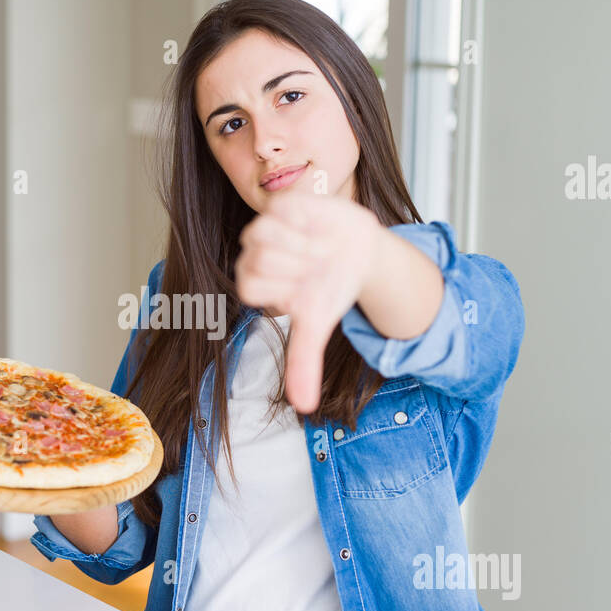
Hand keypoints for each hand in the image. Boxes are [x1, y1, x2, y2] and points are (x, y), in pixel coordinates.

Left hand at [234, 192, 383, 413]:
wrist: (360, 253)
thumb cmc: (332, 288)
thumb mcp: (318, 325)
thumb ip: (304, 362)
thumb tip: (303, 406)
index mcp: (254, 284)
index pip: (250, 287)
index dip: (283, 287)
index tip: (304, 287)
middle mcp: (253, 255)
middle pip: (259, 259)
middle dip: (297, 265)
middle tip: (315, 266)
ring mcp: (264, 227)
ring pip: (264, 233)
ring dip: (302, 243)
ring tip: (317, 247)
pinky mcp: (280, 203)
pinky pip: (283, 209)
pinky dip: (307, 220)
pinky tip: (317, 226)